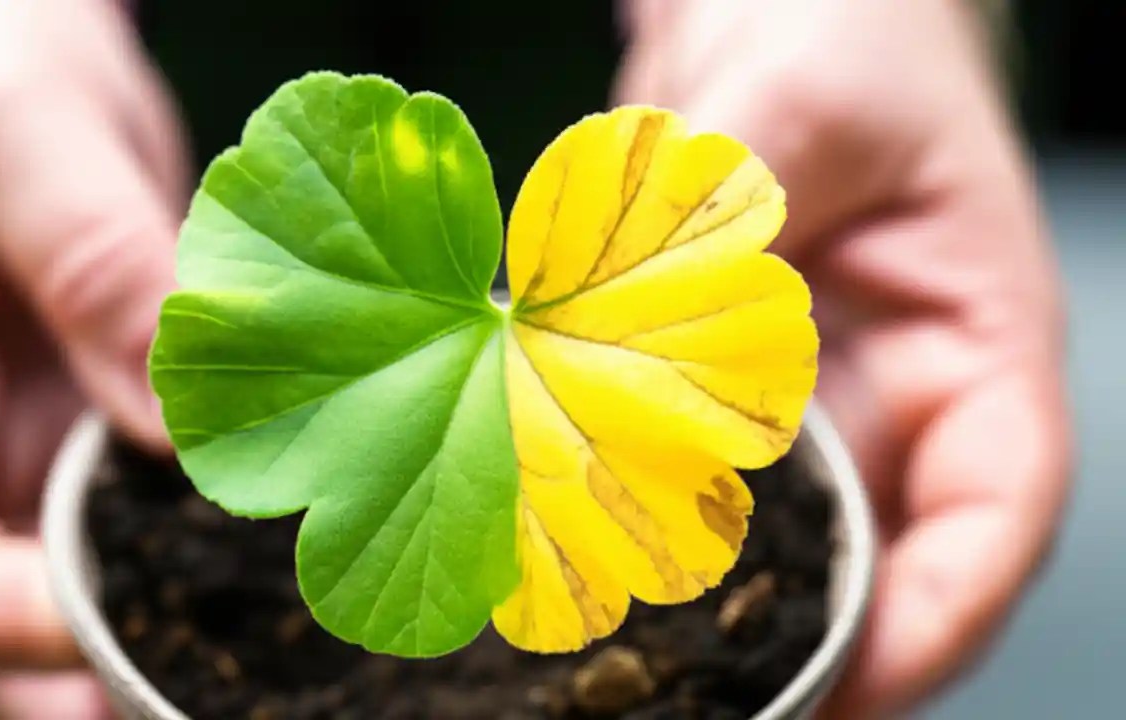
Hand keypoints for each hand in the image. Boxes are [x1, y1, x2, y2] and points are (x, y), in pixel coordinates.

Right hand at [0, 0, 184, 715]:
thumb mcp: (10, 132)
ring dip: (159, 636)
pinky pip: (158, 515)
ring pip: (82, 585)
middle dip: (82, 672)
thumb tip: (182, 421)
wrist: (21, 54)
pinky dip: (211, 557)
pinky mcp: (116, 434)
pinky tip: (286, 583)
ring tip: (254, 679)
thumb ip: (90, 263)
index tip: (102, 628)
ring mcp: (34, 451)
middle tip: (189, 703)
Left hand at [617, 0, 1069, 715]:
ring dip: (708, 593)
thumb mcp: (803, 108)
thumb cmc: (846, 33)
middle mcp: (889, 397)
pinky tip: (566, 540)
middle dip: (804, 636)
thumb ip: (730, 214)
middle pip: (875, 555)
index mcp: (972, 346)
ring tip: (630, 654)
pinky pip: (679, 471)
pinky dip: (631, 511)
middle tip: (711, 696)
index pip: (997, 508)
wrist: (771, 8)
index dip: (948, 611)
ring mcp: (798, 401)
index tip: (869, 681)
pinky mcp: (709, 386)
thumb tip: (632, 313)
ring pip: (771, 533)